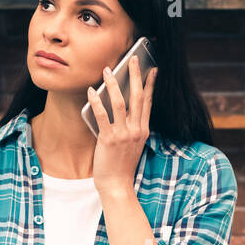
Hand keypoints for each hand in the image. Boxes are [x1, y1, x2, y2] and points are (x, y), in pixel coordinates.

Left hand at [87, 54, 155, 197]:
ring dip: (114, 83)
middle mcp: (136, 130)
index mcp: (143, 130)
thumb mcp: (131, 144)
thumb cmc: (121, 165)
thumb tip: (118, 106)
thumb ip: (129, 127)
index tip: (152, 69)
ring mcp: (123, 134)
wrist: (117, 185)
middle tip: (132, 59)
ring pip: (120, 102)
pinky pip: (102, 115)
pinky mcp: (109, 139)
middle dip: (135, 75)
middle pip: (138, 96)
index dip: (150, 84)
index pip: (148, 102)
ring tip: (107, 70)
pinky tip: (92, 91)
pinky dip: (97, 101)